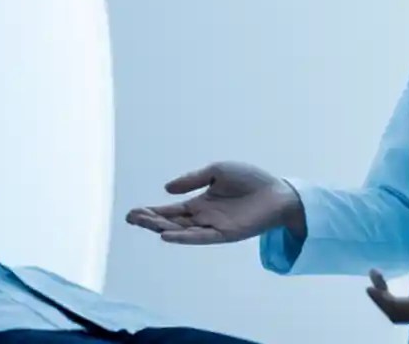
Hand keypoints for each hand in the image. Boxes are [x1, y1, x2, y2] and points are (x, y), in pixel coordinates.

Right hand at [125, 161, 302, 244]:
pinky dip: (183, 237)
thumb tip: (166, 189)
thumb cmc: (250, 179)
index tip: (133, 212)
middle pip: (171, 222)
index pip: (171, 210)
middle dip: (150, 220)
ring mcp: (213, 226)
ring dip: (161, 228)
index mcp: (200, 202)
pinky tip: (167, 235)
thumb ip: (192, 179)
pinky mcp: (225, 234)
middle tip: (130, 217)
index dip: (152, 211)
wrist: (278, 192)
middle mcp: (203, 217)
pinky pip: (200, 237)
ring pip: (181, 230)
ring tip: (142, 223)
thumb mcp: (217, 171)